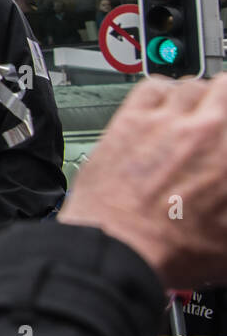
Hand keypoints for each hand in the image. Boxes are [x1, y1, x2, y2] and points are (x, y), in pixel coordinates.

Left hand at [59, 74, 226, 287]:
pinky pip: (152, 87)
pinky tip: (162, 105)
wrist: (119, 248)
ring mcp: (164, 122)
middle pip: (225, 88)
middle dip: (226, 100)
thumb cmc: (173, 249)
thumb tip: (224, 186)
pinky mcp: (129, 122)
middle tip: (222, 115)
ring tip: (195, 112)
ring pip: (190, 86)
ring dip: (197, 96)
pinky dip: (163, 91)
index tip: (224, 138)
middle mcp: (203, 132)